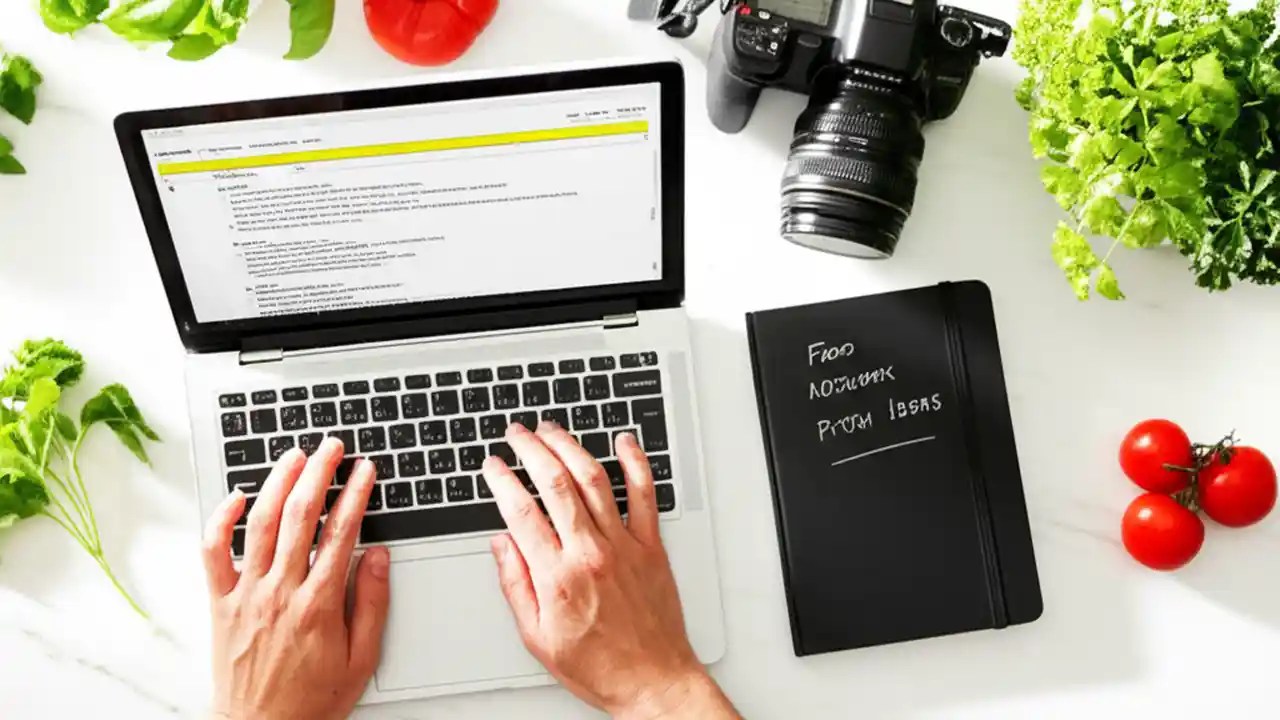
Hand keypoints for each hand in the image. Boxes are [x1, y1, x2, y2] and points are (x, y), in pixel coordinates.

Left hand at [202, 438, 390, 719]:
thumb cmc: (311, 700)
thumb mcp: (362, 659)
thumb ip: (371, 604)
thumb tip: (377, 556)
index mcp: (319, 605)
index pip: (342, 533)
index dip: (355, 494)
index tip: (364, 470)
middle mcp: (280, 592)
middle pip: (299, 516)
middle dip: (319, 473)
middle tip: (332, 447)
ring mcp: (246, 594)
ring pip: (259, 524)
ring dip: (278, 482)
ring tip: (294, 456)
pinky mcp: (220, 602)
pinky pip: (213, 552)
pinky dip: (221, 519)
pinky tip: (236, 496)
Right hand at [483, 423, 737, 718]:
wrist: (652, 681)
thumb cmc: (598, 667)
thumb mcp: (538, 638)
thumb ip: (516, 586)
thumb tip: (502, 544)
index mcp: (557, 577)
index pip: (521, 512)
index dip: (502, 481)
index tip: (492, 466)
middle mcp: (590, 553)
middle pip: (556, 484)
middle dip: (531, 450)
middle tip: (517, 434)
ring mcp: (624, 545)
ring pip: (594, 480)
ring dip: (570, 447)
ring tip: (552, 430)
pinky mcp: (651, 546)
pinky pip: (645, 494)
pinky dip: (636, 463)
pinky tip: (624, 443)